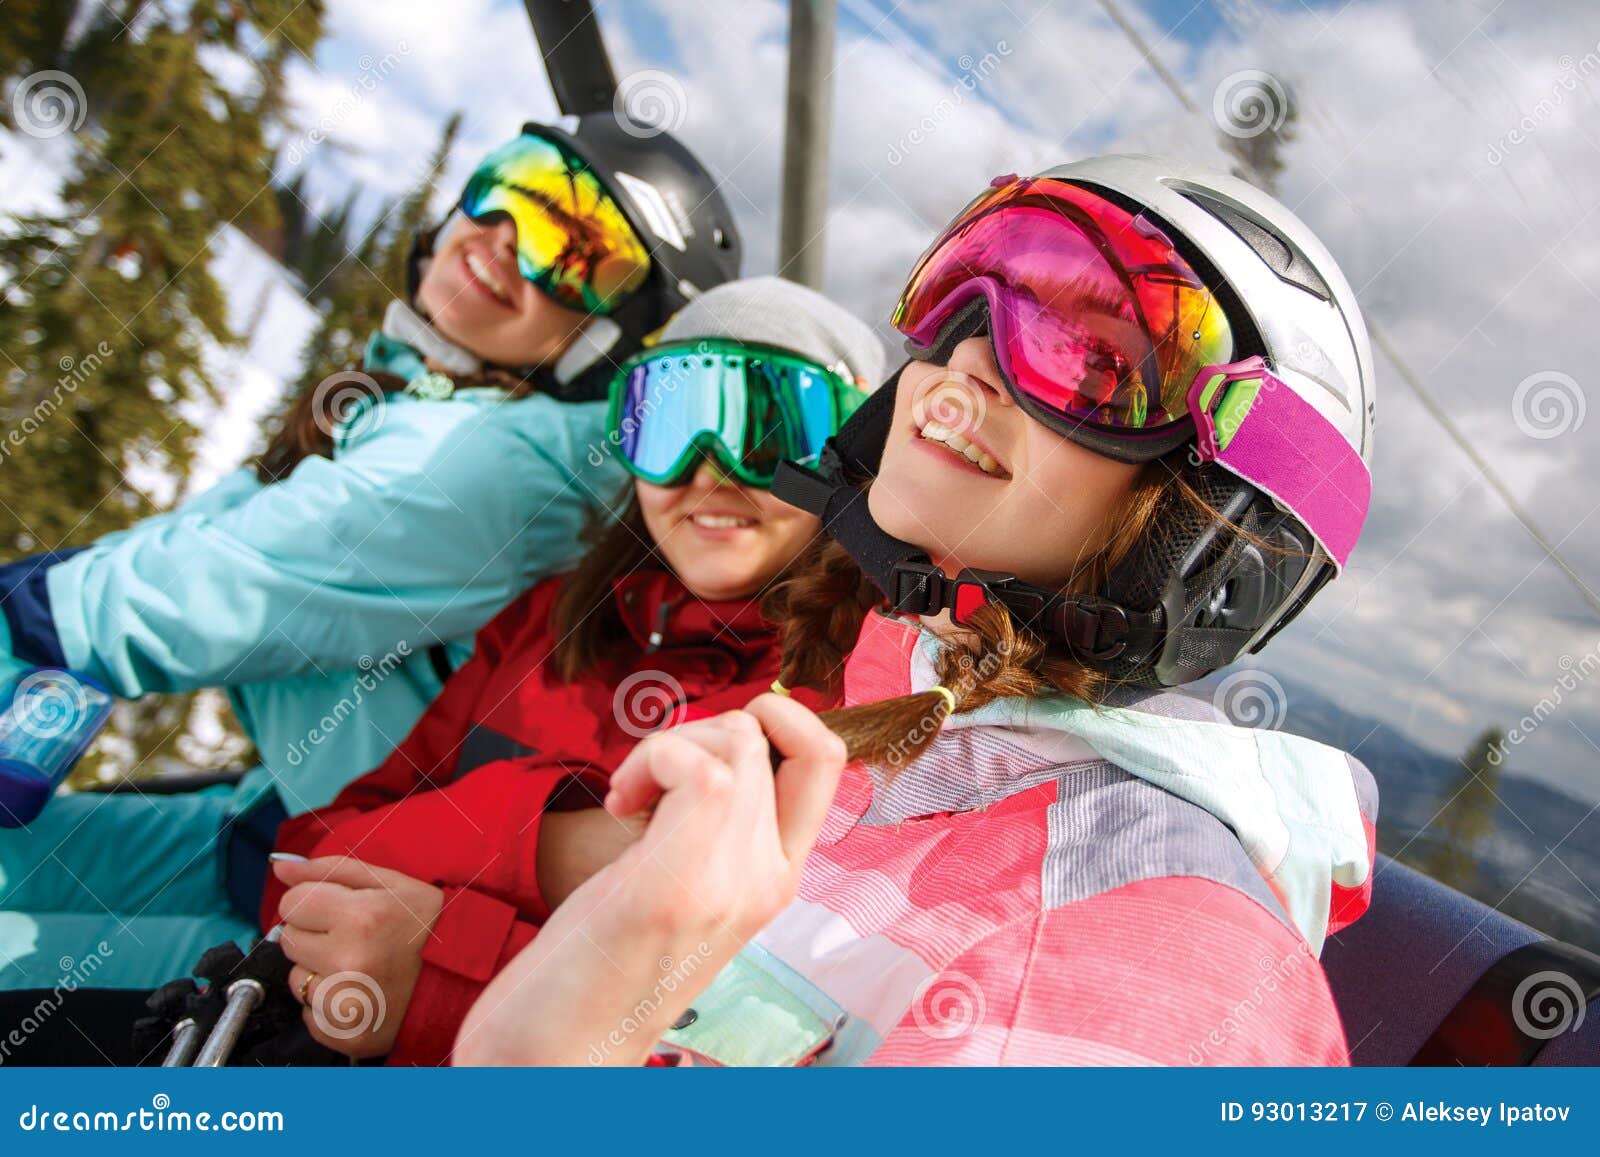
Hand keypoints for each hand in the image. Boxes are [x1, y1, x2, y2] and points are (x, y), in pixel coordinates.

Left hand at [274, 857, 443, 1058]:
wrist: (463, 980)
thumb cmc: (427, 926)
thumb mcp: (391, 884)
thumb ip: (332, 870)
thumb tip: (281, 868)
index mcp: (361, 916)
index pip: (292, 902)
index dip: (316, 902)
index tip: (342, 910)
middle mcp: (349, 961)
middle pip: (290, 940)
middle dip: (316, 936)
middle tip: (356, 939)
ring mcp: (346, 1003)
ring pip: (297, 980)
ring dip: (320, 972)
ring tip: (361, 968)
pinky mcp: (344, 1035)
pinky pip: (310, 1014)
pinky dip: (329, 1006)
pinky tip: (361, 994)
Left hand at [454, 694, 846, 1065]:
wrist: (558, 1055)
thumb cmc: (599, 963)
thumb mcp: (679, 881)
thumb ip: (708, 824)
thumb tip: (706, 744)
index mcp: (774, 878)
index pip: (825, 761)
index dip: (781, 718)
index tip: (710, 745)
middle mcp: (767, 880)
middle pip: (774, 737)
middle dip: (700, 728)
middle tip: (650, 780)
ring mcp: (730, 884)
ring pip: (738, 741)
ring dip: (668, 744)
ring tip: (628, 798)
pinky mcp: (677, 887)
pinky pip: (702, 771)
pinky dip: (652, 760)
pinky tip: (618, 807)